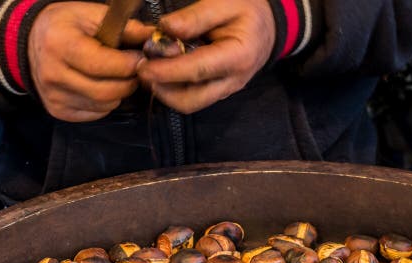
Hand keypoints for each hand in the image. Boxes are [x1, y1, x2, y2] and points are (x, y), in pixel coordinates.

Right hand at [28, 2, 153, 121]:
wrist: (28, 41)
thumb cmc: (64, 25)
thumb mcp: (90, 14)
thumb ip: (122, 26)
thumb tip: (151, 37)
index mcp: (60, 44)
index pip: (103, 65)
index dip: (129, 64)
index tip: (140, 58)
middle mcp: (53, 74)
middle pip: (106, 92)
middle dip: (129, 83)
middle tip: (135, 72)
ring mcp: (54, 96)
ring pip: (103, 106)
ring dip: (119, 94)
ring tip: (118, 77)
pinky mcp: (58, 111)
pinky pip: (94, 114)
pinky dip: (106, 103)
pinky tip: (102, 86)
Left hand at [136, 0, 275, 113]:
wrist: (269, 26)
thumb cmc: (247, 10)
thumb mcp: (225, 2)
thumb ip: (195, 17)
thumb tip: (165, 29)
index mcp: (238, 56)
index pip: (198, 70)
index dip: (168, 71)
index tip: (143, 67)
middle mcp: (232, 81)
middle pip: (192, 100)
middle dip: (163, 90)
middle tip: (142, 70)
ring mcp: (225, 90)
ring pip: (190, 104)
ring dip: (166, 92)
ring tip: (150, 70)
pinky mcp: (218, 92)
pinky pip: (193, 98)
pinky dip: (174, 89)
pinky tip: (163, 72)